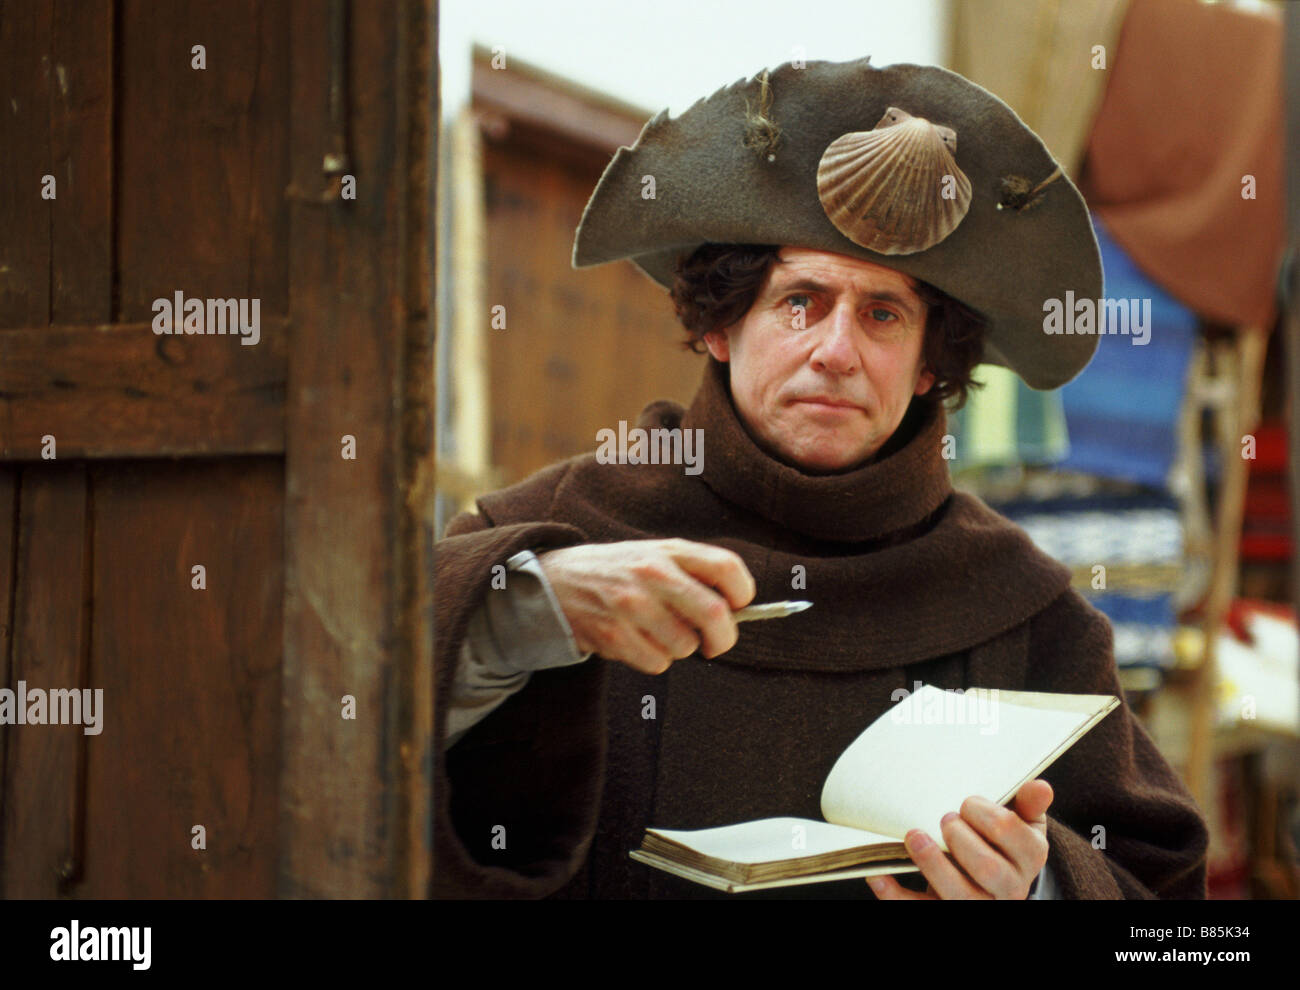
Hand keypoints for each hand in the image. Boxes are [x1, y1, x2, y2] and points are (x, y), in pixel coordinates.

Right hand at [536, 538, 755, 673]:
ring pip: (685, 646)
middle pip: (715, 614)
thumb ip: (692, 573)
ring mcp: (631, 605)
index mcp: (668, 550)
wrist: (553, 581)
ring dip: (679, 648)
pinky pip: (658, 662)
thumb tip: (735, 612)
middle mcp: (652, 574)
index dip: (743, 593)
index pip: (726, 567)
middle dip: (723, 638)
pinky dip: (653, 659)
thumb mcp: (653, 555)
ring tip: (654, 630)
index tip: (738, 607)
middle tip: (716, 643)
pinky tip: (633, 640)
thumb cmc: (617, 571)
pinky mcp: (613, 634)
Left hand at [868, 779, 1052, 899]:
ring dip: (932, 865)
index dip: (984, 813)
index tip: (967, 803)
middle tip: (944, 819)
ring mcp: (977, 904)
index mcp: (1029, 858)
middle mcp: (1009, 888)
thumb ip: (1028, 804)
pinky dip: (895, 894)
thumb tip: (1040, 785)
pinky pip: (920, 908)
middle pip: (987, 869)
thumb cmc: (1003, 842)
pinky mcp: (945, 912)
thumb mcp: (1023, 823)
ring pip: (958, 895)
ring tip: (914, 836)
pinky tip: (877, 873)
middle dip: (961, 839)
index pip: (1010, 833)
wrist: (994, 883)